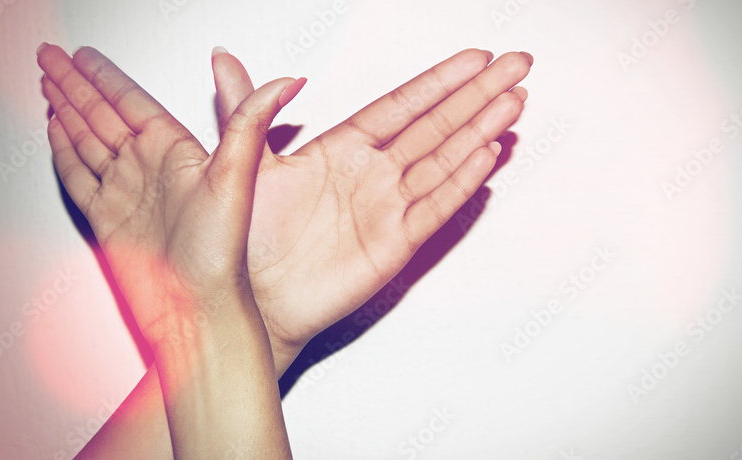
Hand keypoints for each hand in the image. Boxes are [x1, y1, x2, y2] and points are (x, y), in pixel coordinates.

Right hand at [37, 44, 297, 352]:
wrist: (196, 312)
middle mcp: (150, 169)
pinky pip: (79, 177)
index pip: (131, 101)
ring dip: (66, 112)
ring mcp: (127, 193)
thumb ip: (253, 122)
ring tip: (48, 86)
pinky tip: (56, 134)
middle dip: (73, 85)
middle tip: (50, 58)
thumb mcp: (239, 177)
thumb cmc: (222, 255)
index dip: (104, 77)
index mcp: (177, 152)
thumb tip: (289, 82)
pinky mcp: (109, 220)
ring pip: (87, 141)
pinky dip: (64, 154)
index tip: (85, 57)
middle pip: (101, 114)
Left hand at [210, 49, 531, 355]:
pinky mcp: (395, 245)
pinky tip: (486, 155)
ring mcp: (387, 208)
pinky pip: (435, 207)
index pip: (402, 105)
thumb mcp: (239, 162)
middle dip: (477, 94)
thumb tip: (226, 60)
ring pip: (445, 160)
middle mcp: (371, 176)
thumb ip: (245, 108)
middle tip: (515, 66)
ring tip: (512, 102)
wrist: (248, 301)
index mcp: (340, 150)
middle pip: (436, 125)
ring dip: (480, 130)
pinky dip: (462, 181)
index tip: (473, 59)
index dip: (439, 81)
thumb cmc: (243, 241)